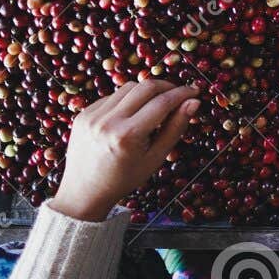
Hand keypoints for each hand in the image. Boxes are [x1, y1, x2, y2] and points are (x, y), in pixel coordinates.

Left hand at [50, 81, 200, 220]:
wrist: (84, 191)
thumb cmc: (124, 178)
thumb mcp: (155, 158)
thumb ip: (175, 128)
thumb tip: (193, 102)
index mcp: (128, 136)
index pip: (162, 102)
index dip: (182, 93)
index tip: (194, 91)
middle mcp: (108, 121)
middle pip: (145, 87)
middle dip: (167, 86)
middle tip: (178, 94)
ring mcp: (92, 116)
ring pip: (128, 88)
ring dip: (146, 91)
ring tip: (155, 104)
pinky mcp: (83, 114)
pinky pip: (112, 97)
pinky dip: (127, 99)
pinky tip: (132, 113)